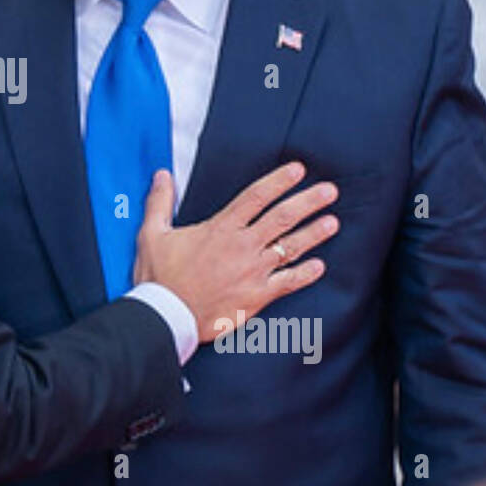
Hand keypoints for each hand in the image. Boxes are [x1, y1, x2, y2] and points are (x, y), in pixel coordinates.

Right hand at [134, 163, 337, 340]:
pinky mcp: (256, 297)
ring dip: (314, 233)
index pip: (256, 197)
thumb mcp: (152, 234)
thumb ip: (160, 202)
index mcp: (221, 228)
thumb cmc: (158, 276)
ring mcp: (253, 272)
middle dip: (308, 201)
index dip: (279, 181)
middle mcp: (242, 246)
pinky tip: (320, 266)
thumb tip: (162, 174)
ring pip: (291, 247)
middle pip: (282, 217)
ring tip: (333, 222)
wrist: (166, 316)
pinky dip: (306, 274)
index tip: (298, 170)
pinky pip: (288, 283)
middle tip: (329, 191)